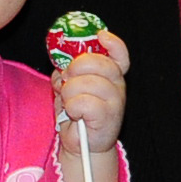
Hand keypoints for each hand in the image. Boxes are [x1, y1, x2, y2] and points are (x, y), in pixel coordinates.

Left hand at [54, 30, 128, 147]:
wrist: (82, 144)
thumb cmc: (77, 112)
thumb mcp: (69, 85)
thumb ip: (67, 70)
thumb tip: (61, 61)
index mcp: (110, 73)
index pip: (119, 53)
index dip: (112, 42)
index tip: (100, 36)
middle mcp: (116, 84)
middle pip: (94, 62)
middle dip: (73, 69)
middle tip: (68, 81)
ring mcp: (115, 100)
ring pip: (84, 83)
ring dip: (69, 93)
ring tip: (69, 103)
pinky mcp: (107, 117)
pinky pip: (83, 102)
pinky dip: (72, 107)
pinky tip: (74, 114)